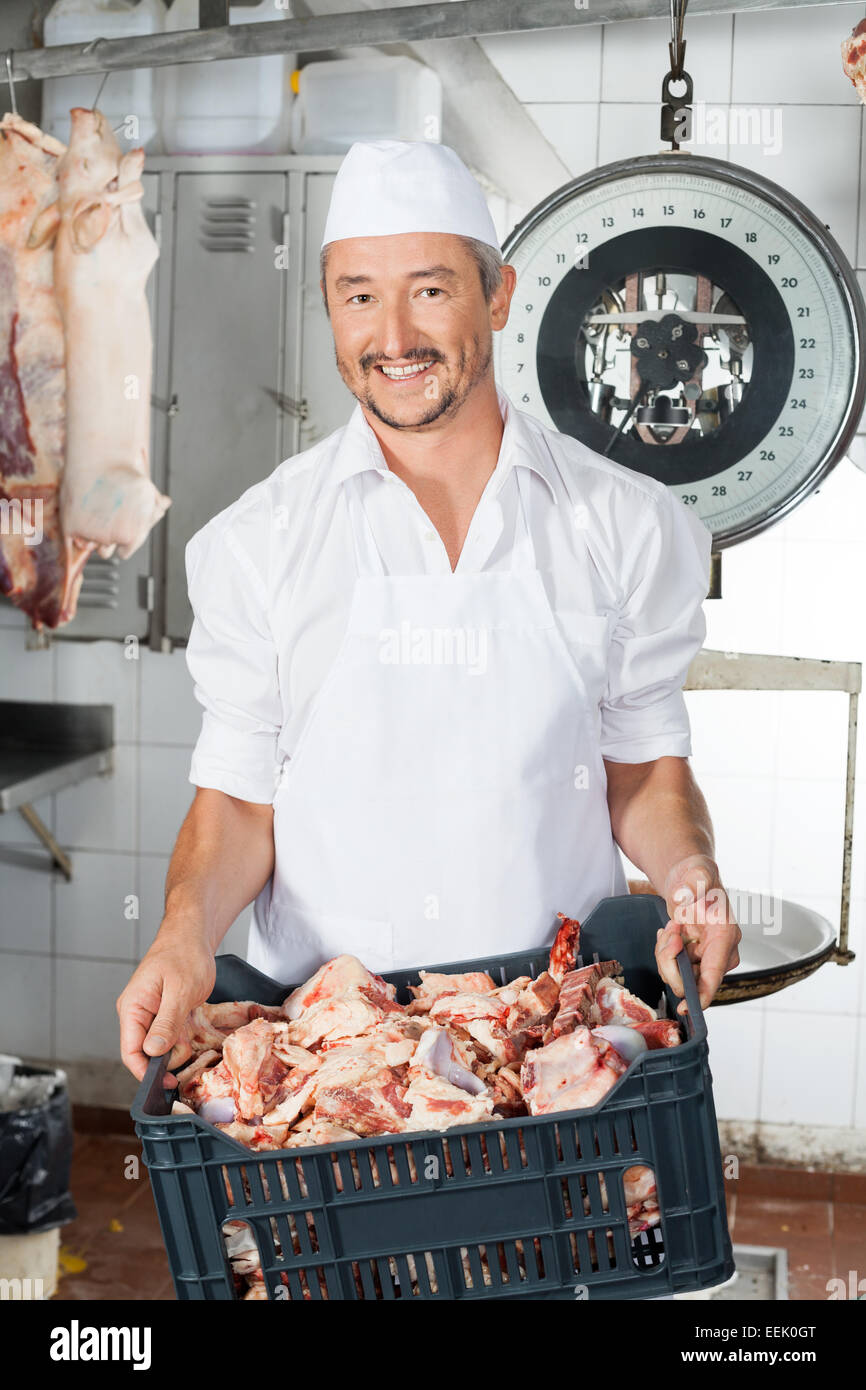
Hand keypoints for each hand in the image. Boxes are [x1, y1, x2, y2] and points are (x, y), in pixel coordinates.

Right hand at [116, 923, 214, 1083]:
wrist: (192, 934)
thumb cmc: (185, 955)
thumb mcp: (180, 991)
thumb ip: (166, 1022)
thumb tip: (152, 1052)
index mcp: (132, 1008)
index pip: (129, 1052)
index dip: (144, 1073)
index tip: (164, 1085)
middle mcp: (136, 1013)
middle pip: (142, 1053)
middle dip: (161, 1065)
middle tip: (185, 1070)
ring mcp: (149, 1013)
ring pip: (157, 1047)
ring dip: (173, 1053)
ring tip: (192, 1052)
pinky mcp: (163, 1013)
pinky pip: (167, 1036)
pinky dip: (179, 1043)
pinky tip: (192, 1042)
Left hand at [654, 854, 740, 1014]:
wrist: (689, 880)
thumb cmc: (697, 877)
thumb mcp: (697, 873)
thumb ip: (695, 882)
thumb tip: (687, 895)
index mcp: (726, 936)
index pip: (715, 974)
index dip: (701, 995)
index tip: (687, 1008)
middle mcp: (721, 952)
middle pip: (691, 979)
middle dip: (671, 961)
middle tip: (670, 930)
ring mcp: (708, 958)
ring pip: (679, 976)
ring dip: (666, 954)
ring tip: (671, 926)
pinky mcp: (695, 959)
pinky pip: (673, 969)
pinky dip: (665, 953)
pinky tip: (669, 934)